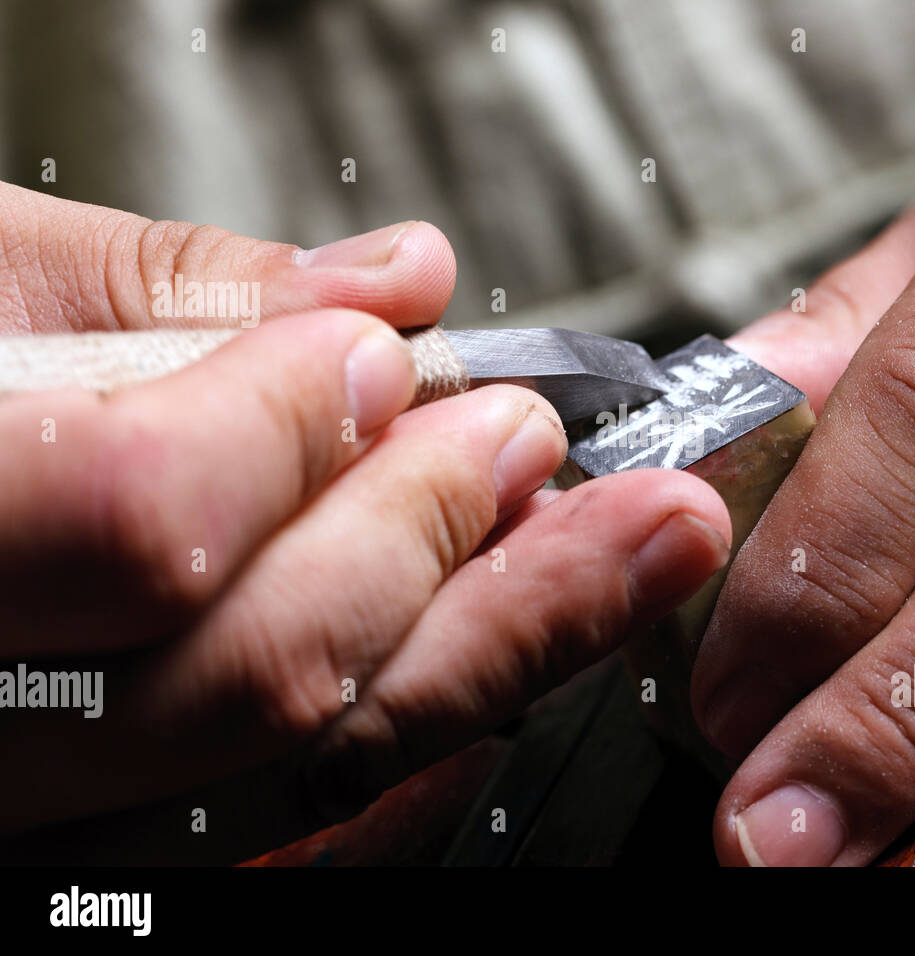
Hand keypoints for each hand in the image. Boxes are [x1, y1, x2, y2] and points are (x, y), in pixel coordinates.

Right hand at [0, 183, 730, 855]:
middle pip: (255, 672)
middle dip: (433, 531)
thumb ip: (161, 294)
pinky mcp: (105, 839)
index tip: (384, 351)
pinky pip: (292, 805)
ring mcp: (39, 814)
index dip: (291, 425)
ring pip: (299, 759)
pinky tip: (505, 624)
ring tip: (619, 537)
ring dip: (493, 632)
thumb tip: (392, 285)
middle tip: (530, 433)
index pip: (141, 517)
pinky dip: (422, 702)